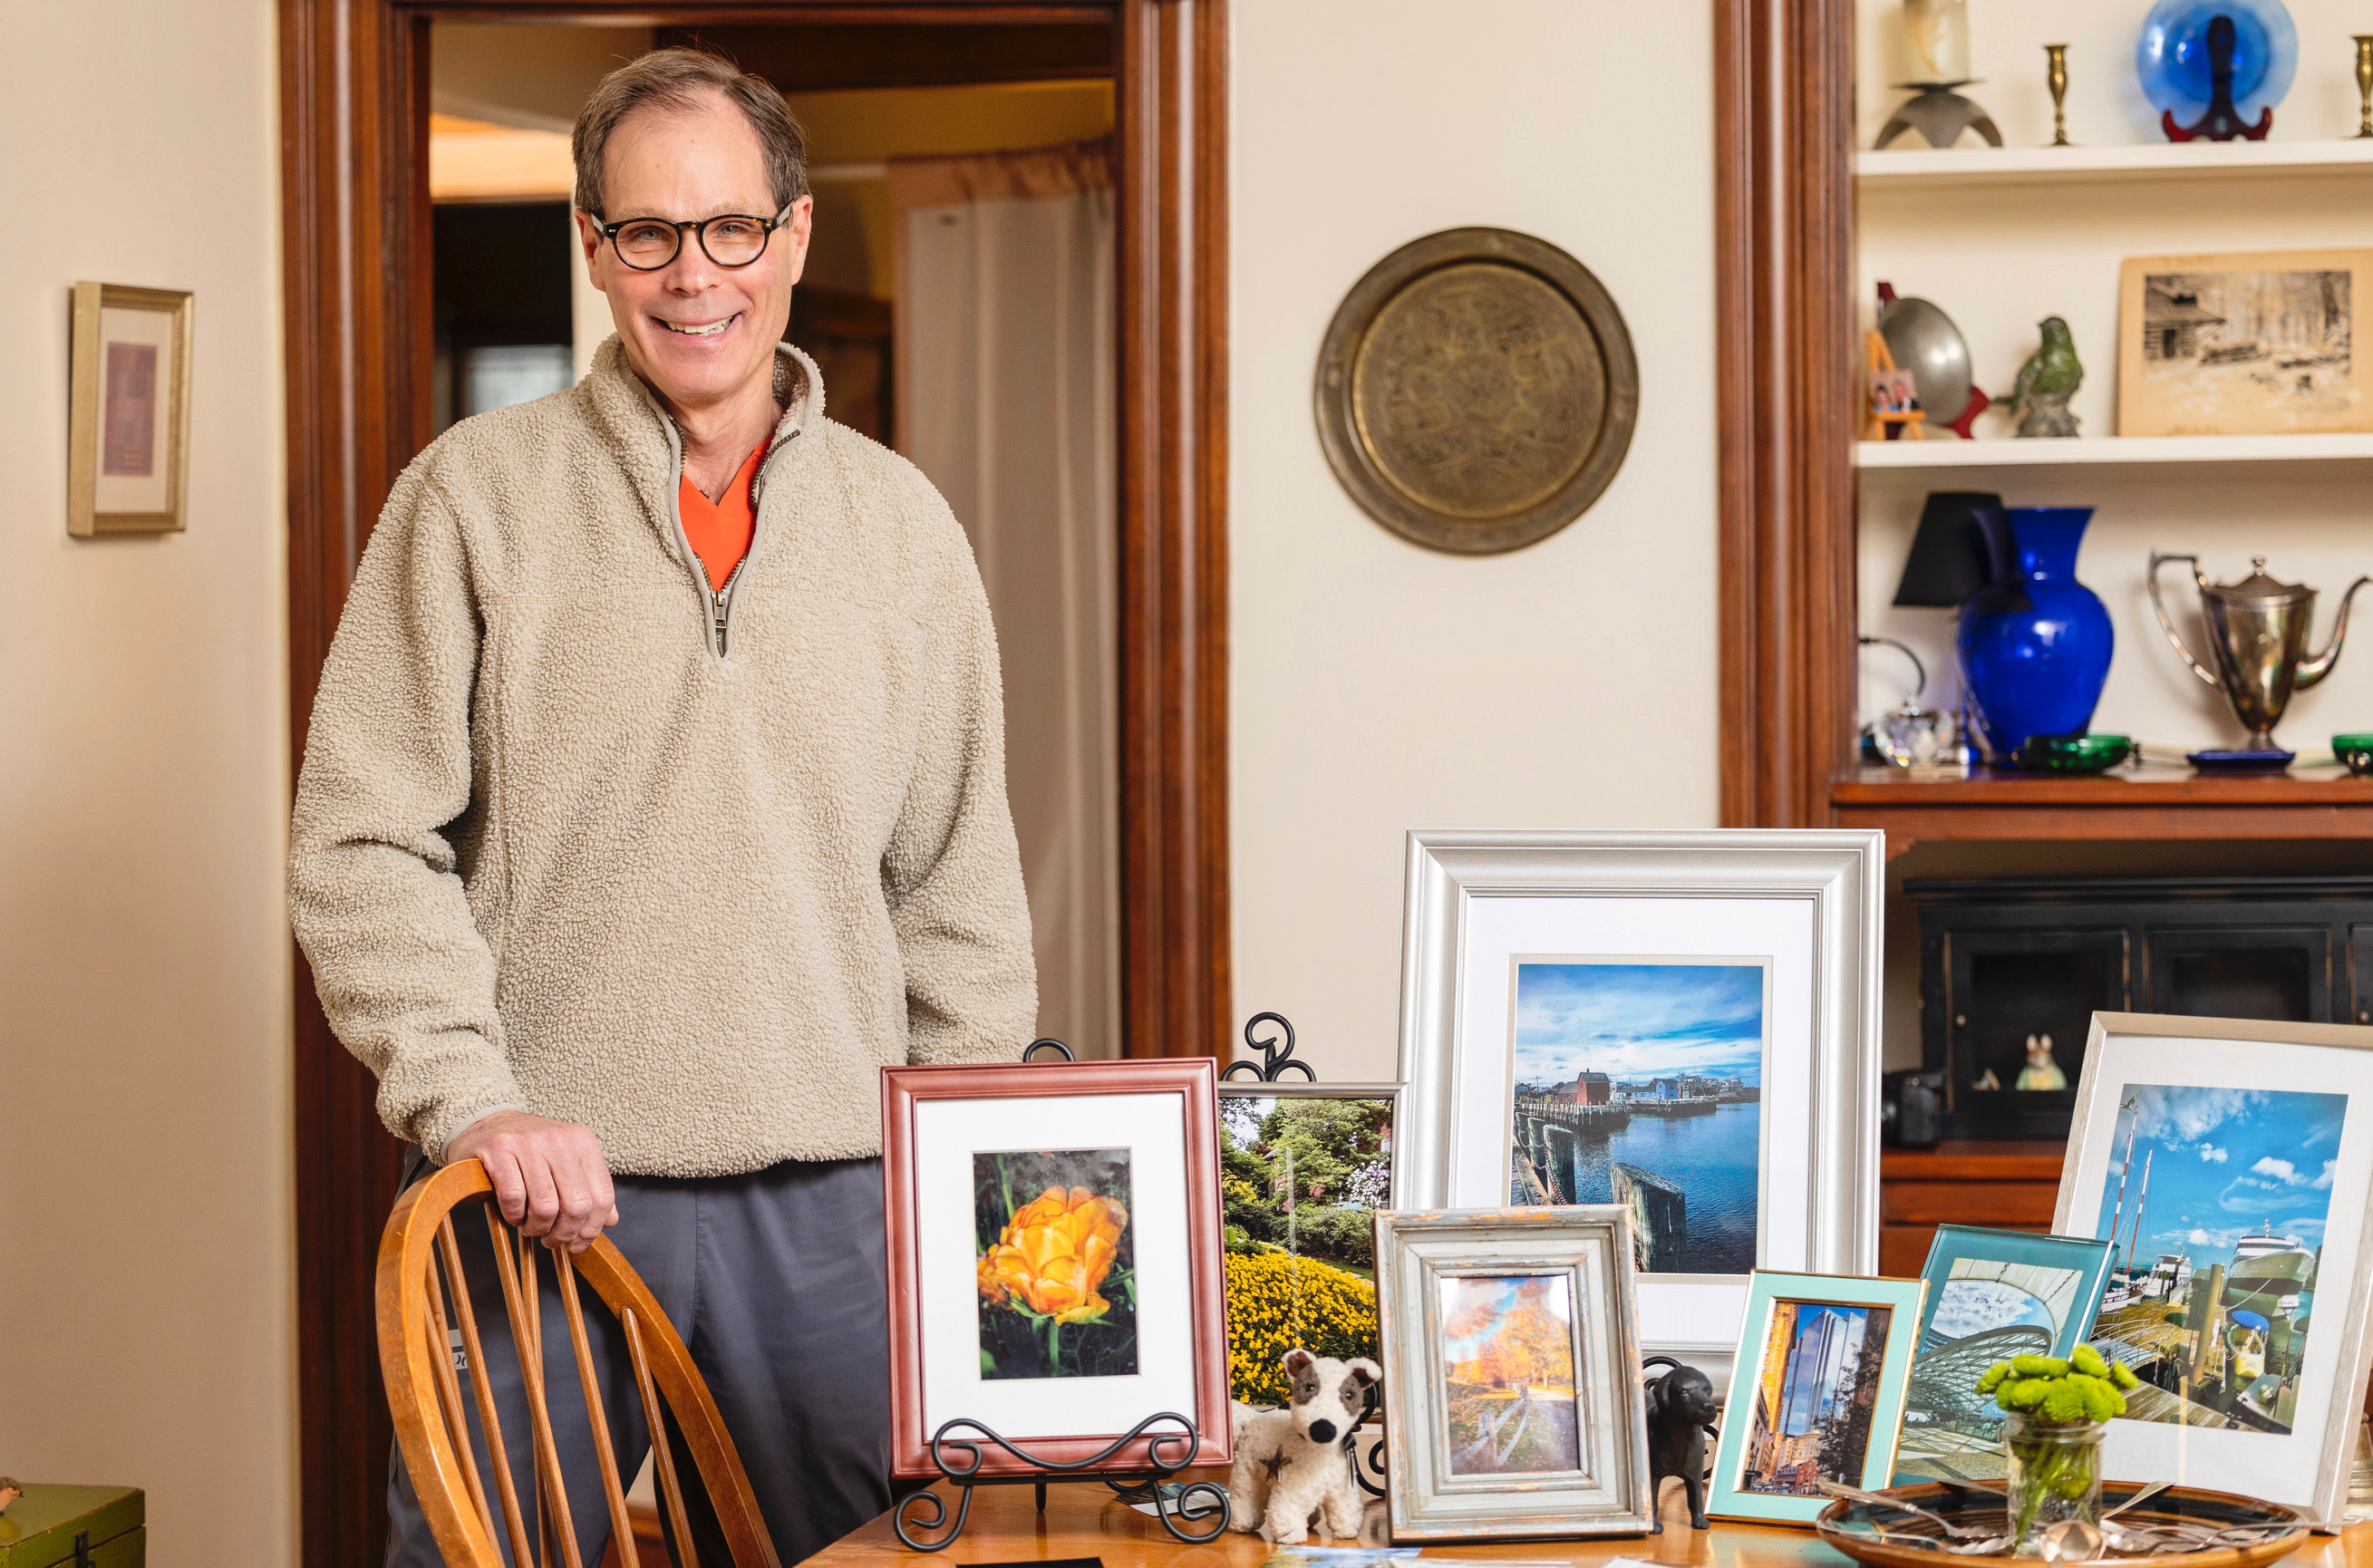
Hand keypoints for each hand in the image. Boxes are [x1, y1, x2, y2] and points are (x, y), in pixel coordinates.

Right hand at [447, 1111, 618, 1251]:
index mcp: (583, 1142)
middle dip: (563, 1233)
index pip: (602, 1196)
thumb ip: (590, 1189)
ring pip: (545, 1206)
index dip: (591, 1229)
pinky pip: (513, 1198)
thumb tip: (610, 1221)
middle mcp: (560, 1139)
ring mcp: (529, 1142)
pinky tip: (513, 1213)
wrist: (489, 1123)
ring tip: (530, 1227)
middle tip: (551, 1240)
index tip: (578, 1244)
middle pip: (576, 1205)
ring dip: (536, 1227)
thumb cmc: (531, 1151)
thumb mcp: (568, 1162)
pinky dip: (513, 1216)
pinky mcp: (500, 1149)